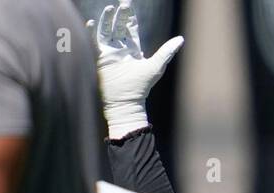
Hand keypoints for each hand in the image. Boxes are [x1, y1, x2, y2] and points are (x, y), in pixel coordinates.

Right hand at [89, 0, 184, 139]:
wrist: (126, 101)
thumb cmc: (142, 87)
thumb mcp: (156, 66)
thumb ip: (167, 51)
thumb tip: (181, 39)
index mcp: (133, 50)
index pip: (130, 29)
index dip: (130, 17)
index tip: (129, 5)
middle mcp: (121, 50)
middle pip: (118, 27)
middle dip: (120, 15)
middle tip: (122, 4)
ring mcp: (110, 53)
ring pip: (106, 31)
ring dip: (107, 20)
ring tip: (109, 8)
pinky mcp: (100, 58)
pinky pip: (94, 41)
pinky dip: (93, 31)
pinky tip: (92, 21)